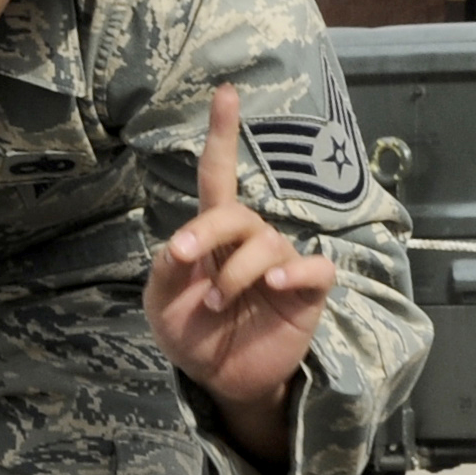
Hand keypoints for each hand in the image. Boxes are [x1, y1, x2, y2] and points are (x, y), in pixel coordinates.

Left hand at [146, 85, 336, 468]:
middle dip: (208, 230)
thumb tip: (177, 244)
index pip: (218, 176)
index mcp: (212, 236)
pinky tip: (276, 284)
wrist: (222, 381)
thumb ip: (165, 271)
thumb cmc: (192, 334)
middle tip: (186, 259)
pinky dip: (295, 270)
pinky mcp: (307, 291)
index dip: (223, 134)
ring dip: (236, 272)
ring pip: (266, 244)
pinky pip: (313, 268)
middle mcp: (249, 241)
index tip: (225, 93)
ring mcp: (281, 264)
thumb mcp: (162, 304)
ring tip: (219, 304)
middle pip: (236, 212)